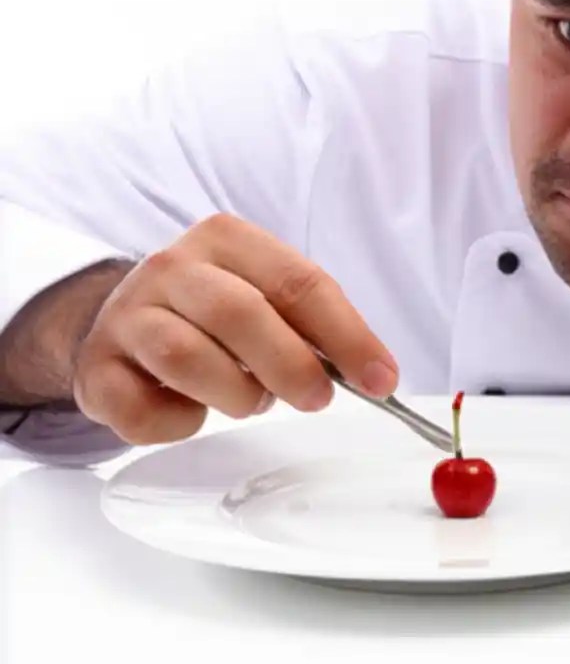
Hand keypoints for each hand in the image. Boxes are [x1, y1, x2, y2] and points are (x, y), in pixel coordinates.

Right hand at [72, 214, 398, 444]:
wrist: (120, 320)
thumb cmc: (214, 315)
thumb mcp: (267, 298)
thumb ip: (315, 327)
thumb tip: (375, 372)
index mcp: (227, 239)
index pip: (299, 282)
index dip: (347, 335)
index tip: (381, 379)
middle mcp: (171, 267)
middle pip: (240, 313)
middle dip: (292, 365)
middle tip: (317, 399)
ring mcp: (127, 316)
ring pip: (186, 357)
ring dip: (236, 394)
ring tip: (250, 400)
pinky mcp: (95, 370)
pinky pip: (143, 409)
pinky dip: (181, 423)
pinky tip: (193, 411)